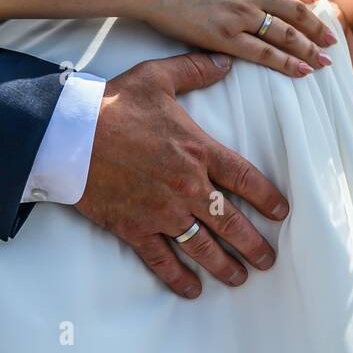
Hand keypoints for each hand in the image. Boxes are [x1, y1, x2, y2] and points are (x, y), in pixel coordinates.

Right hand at [76, 52, 289, 298]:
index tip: (282, 212)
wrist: (70, 134)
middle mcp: (187, 186)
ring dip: (224, 266)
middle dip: (253, 244)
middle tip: (268, 260)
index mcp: (198, 151)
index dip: (268, 198)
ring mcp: (162, 211)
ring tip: (240, 279)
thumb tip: (224, 62)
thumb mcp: (158, 77)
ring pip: (202, 246)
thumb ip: (195, 70)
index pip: (245, 179)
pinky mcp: (135, 228)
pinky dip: (178, 278)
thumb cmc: (115, 103)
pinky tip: (193, 290)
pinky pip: (162, 261)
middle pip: (231, 222)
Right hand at [147, 0, 337, 77]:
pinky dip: (286, 63)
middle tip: (332, 41)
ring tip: (324, 63)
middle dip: (318, 28)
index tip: (320, 2)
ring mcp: (241, 15)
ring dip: (309, 49)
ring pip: (286, 35)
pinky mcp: (226, 37)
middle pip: (296, 12)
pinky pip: (264, 53)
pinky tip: (301, 71)